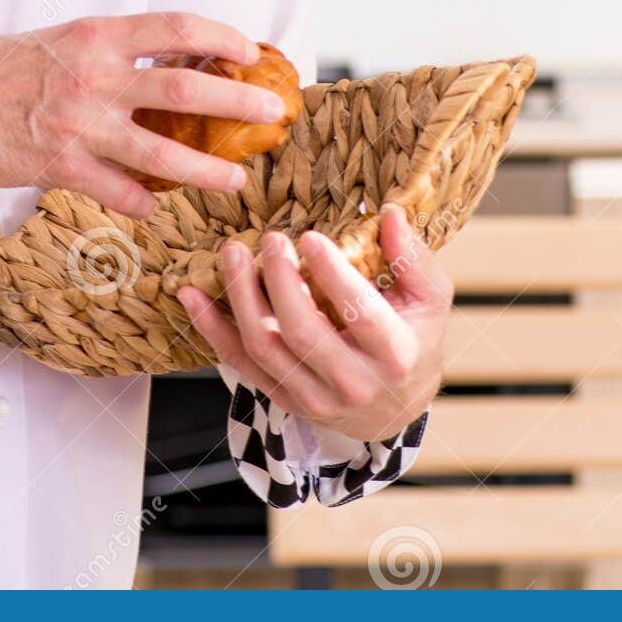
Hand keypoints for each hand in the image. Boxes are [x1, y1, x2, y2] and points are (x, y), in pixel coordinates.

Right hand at [0, 11, 289, 216]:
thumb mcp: (53, 40)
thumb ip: (103, 50)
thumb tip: (156, 59)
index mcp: (95, 36)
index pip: (175, 29)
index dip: (221, 39)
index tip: (251, 51)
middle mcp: (94, 77)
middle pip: (187, 91)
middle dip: (238, 104)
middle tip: (272, 115)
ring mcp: (80, 124)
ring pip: (163, 153)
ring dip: (208, 170)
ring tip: (237, 182)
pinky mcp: (60, 166)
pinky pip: (119, 191)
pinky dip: (143, 201)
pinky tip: (155, 206)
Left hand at [176, 202, 449, 440]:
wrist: (396, 408)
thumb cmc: (413, 338)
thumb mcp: (430, 300)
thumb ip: (413, 258)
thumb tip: (391, 213)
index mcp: (395, 354)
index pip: (361, 314)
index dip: (333, 275)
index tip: (311, 236)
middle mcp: (353, 383)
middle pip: (302, 332)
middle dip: (279, 281)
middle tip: (271, 239)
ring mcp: (313, 397)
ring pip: (264, 348)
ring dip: (240, 297)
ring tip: (232, 253)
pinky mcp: (283, 399)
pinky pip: (239, 364)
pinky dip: (211, 329)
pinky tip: (191, 295)